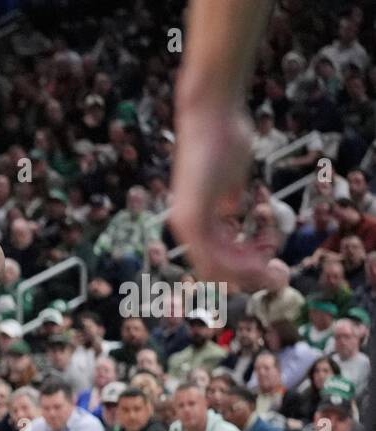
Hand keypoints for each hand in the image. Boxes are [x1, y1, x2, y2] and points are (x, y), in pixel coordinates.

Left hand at [169, 106, 270, 288]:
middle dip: (250, 276)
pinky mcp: (191, 217)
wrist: (212, 118)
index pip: (217, 258)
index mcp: (195, 220)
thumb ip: (228, 200)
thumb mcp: (228, 180)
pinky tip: (261, 263)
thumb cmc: (223, 141)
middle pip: (216, 269)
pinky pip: (213, 255)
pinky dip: (239, 264)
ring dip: (248, 274)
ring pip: (216, 267)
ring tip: (276, 273)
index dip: (244, 267)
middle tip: (278, 276)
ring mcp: (187, 223)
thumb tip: (233, 210)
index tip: (271, 265)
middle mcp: (186, 227)